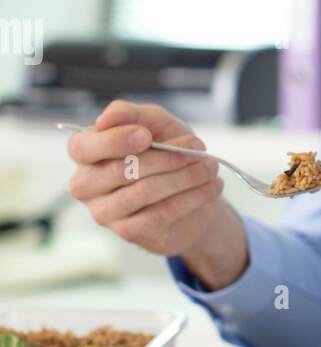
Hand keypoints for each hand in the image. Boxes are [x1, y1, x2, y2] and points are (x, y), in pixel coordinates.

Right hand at [67, 99, 226, 256]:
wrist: (192, 192)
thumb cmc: (167, 153)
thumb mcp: (156, 124)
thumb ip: (132, 115)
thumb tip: (105, 118)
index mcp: (86, 153)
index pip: (82, 147)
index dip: (114, 141)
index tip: (147, 136)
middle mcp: (86, 184)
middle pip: (119, 170)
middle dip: (165, 157)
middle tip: (198, 147)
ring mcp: (104, 212)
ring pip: (143, 192)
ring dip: (185, 176)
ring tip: (211, 167)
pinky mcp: (128, 232)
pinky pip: (160, 214)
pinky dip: (191, 197)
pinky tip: (211, 187)